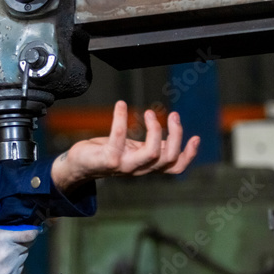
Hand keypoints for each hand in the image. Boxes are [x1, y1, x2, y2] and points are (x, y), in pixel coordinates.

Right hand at [0, 200, 38, 273]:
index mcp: (2, 239)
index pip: (30, 233)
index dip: (32, 230)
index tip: (30, 229)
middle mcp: (9, 255)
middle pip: (27, 246)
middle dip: (22, 241)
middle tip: (11, 240)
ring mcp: (9, 270)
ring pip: (23, 258)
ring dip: (18, 254)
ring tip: (3, 252)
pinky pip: (18, 270)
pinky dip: (13, 266)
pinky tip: (1, 263)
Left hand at [51, 101, 199, 191]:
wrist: (78, 166)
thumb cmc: (106, 154)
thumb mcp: (133, 151)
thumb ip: (151, 148)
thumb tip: (171, 139)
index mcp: (147, 166)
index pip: (175, 167)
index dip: (189, 155)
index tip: (195, 137)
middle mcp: (138, 169)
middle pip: (167, 159)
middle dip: (175, 135)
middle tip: (173, 115)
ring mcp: (123, 165)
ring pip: (151, 154)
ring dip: (155, 130)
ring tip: (149, 111)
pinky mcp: (107, 159)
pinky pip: (118, 138)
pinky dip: (121, 119)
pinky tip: (120, 105)